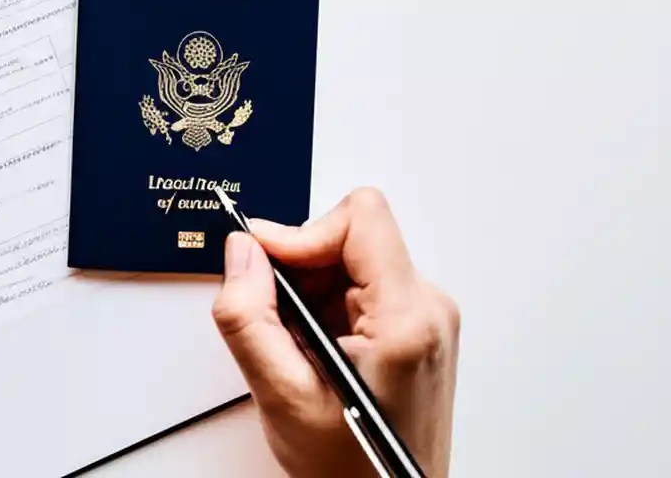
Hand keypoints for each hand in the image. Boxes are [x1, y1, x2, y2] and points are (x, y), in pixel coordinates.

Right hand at [212, 188, 459, 477]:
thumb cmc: (352, 472)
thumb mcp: (281, 395)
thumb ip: (249, 317)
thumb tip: (242, 254)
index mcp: (407, 321)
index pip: (361, 217)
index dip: (302, 232)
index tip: (264, 260)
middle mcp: (428, 309)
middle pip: (353, 236)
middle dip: (301, 268)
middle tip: (277, 317)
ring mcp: (425, 318)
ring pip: (351, 260)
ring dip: (310, 292)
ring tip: (297, 346)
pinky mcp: (414, 327)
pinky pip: (358, 287)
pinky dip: (324, 308)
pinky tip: (314, 350)